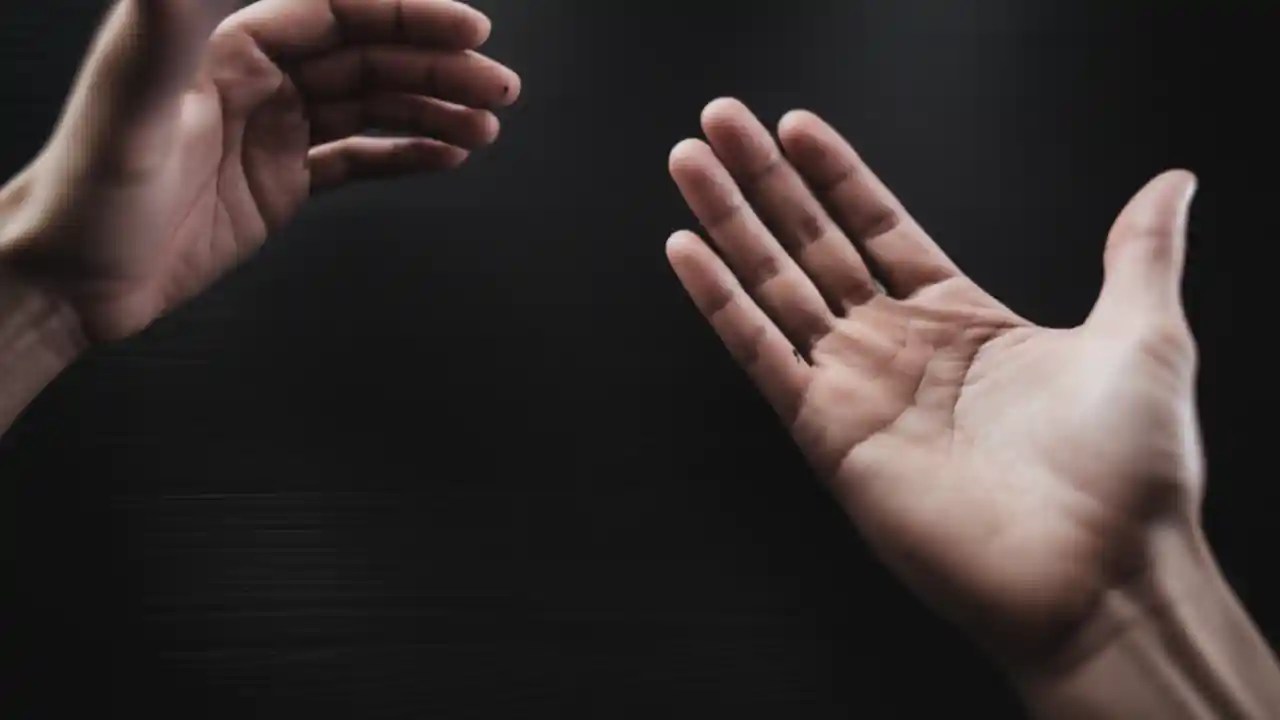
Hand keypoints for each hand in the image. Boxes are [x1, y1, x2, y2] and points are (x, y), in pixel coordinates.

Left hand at [0, 0, 518, 342]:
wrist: (69, 281)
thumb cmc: (87, 195)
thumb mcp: (129, 105)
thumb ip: (167, 22)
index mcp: (227, 48)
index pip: (335, 13)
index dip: (404, 15)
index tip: (466, 29)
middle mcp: (257, 81)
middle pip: (367, 58)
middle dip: (437, 69)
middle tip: (498, 87)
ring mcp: (273, 132)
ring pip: (371, 106)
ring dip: (431, 111)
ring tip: (486, 127)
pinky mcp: (280, 183)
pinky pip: (357, 159)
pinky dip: (404, 155)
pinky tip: (445, 157)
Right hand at [665, 98, 1203, 664]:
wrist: (1098, 573)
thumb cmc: (1126, 473)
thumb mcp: (1145, 335)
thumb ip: (1137, 252)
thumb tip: (1169, 187)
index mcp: (963, 320)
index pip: (880, 226)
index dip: (836, 175)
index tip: (795, 129)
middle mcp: (900, 349)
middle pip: (812, 244)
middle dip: (763, 182)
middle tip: (721, 122)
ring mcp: (858, 388)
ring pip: (775, 286)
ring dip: (728, 225)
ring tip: (690, 165)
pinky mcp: (828, 432)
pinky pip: (762, 354)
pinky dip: (721, 303)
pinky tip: (688, 254)